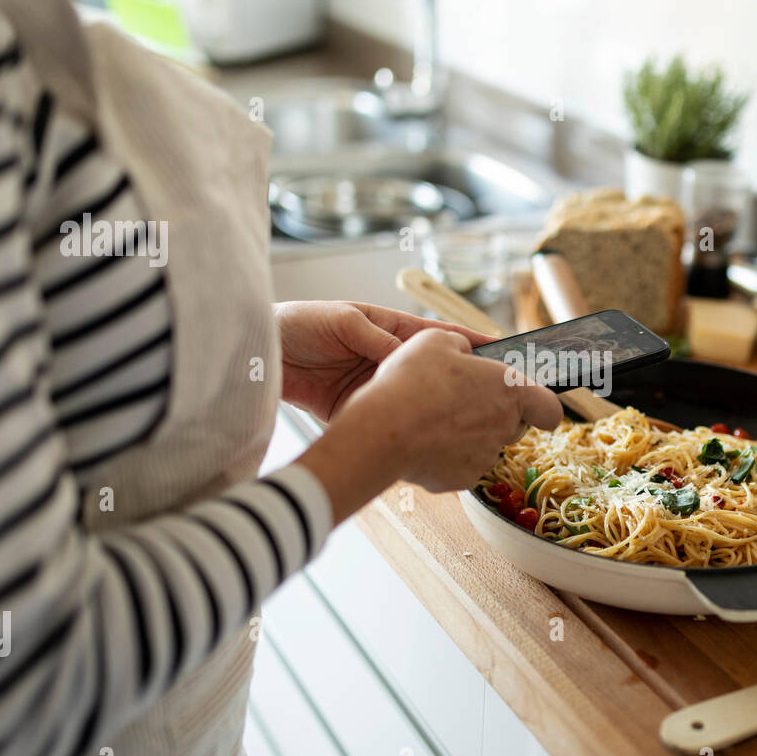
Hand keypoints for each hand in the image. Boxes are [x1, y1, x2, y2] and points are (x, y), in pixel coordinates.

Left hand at [275, 301, 494, 421]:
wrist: (259, 354)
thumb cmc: (299, 323)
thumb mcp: (344, 320)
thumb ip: (379, 338)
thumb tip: (409, 357)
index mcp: (389, 328)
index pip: (437, 334)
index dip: (467, 341)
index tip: (497, 349)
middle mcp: (386, 357)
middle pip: (431, 371)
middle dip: (458, 381)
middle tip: (489, 393)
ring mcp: (373, 385)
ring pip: (412, 398)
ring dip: (432, 408)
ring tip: (462, 417)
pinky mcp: (355, 409)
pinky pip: (384, 418)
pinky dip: (401, 427)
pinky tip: (421, 434)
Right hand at [339, 328, 562, 493]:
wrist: (384, 431)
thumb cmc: (414, 380)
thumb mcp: (436, 340)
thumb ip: (462, 345)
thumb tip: (465, 352)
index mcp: (510, 390)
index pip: (550, 409)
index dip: (541, 405)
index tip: (528, 402)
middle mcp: (505, 427)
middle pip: (514, 425)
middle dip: (495, 415)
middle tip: (463, 401)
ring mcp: (484, 458)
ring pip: (485, 446)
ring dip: (468, 435)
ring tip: (433, 419)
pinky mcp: (460, 481)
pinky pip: (460, 466)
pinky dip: (446, 456)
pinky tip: (422, 441)